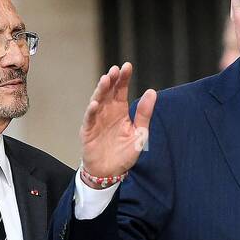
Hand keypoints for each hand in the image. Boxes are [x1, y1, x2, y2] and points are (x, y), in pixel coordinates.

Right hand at [80, 62, 156, 178]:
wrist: (110, 173)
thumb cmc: (124, 153)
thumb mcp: (139, 133)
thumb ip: (144, 114)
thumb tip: (152, 92)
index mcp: (120, 111)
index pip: (121, 91)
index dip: (124, 78)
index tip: (127, 66)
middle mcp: (107, 112)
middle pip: (108, 92)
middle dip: (112, 80)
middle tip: (116, 70)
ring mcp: (96, 120)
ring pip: (97, 101)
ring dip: (101, 90)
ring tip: (106, 80)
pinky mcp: (88, 131)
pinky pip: (89, 119)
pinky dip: (91, 111)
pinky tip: (95, 103)